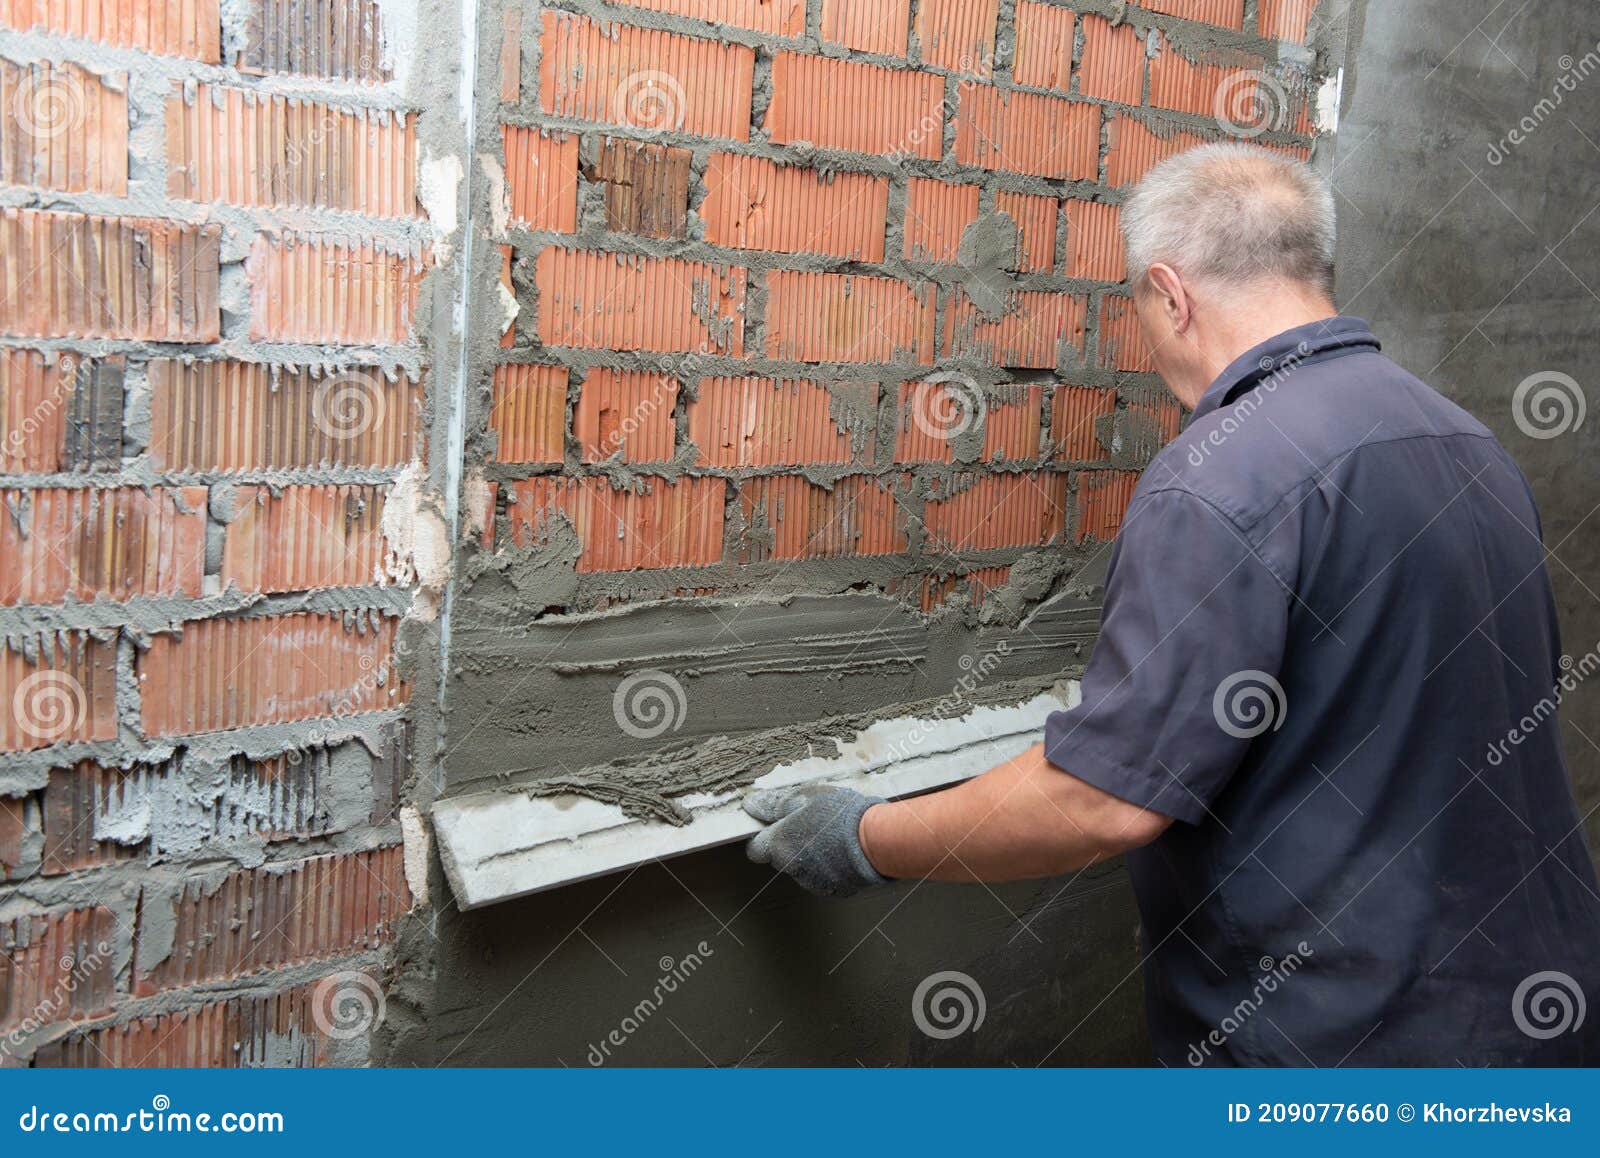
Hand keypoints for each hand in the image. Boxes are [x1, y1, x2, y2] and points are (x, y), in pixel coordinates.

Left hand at [742, 784, 890, 897]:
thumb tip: (751, 805)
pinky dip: (828, 866)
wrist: (877, 841)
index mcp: (780, 844)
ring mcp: (812, 882)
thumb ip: (774, 804)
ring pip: (801, 868)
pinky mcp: (832, 890)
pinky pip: (823, 877)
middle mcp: (791, 868)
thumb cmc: (841, 815)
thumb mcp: (805, 797)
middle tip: (810, 823)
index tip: (774, 824)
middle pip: (779, 857)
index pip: (755, 849)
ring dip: (810, 854)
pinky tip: (842, 850)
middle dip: (789, 843)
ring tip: (832, 835)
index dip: (763, 835)